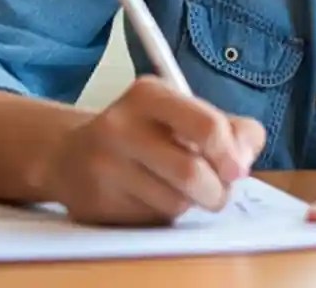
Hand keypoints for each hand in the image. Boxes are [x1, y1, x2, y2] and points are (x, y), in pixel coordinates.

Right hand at [40, 76, 264, 225]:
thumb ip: (231, 130)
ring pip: (175, 202)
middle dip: (217, 191)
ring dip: (190, 204)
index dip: (232, 154)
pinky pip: (152, 219)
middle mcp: (121, 126)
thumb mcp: (185, 114)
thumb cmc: (146, 134)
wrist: (70, 156)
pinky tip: (151, 198)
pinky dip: (164, 215)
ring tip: (179, 189)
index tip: (238, 170)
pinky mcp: (97, 203)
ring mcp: (105, 166)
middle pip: (192, 173)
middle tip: (217, 192)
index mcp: (149, 95)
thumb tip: (245, 160)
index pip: (207, 127)